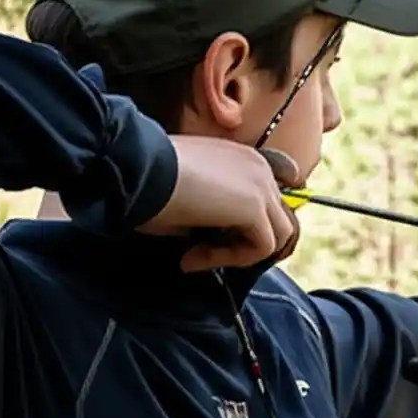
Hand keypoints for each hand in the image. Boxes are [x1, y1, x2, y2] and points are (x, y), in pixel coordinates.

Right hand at [135, 136, 300, 272]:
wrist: (139, 170)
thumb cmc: (149, 180)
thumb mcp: (188, 194)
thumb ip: (212, 211)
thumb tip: (209, 237)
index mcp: (243, 158)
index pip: (267, 198)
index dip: (250, 224)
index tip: (214, 236)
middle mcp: (260, 167)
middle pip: (276, 219)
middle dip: (242, 242)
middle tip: (198, 252)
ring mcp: (262, 186)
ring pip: (277, 235)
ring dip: (239, 254)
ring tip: (197, 256)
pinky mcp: (257, 207)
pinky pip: (262, 247)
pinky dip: (232, 259)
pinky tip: (196, 256)